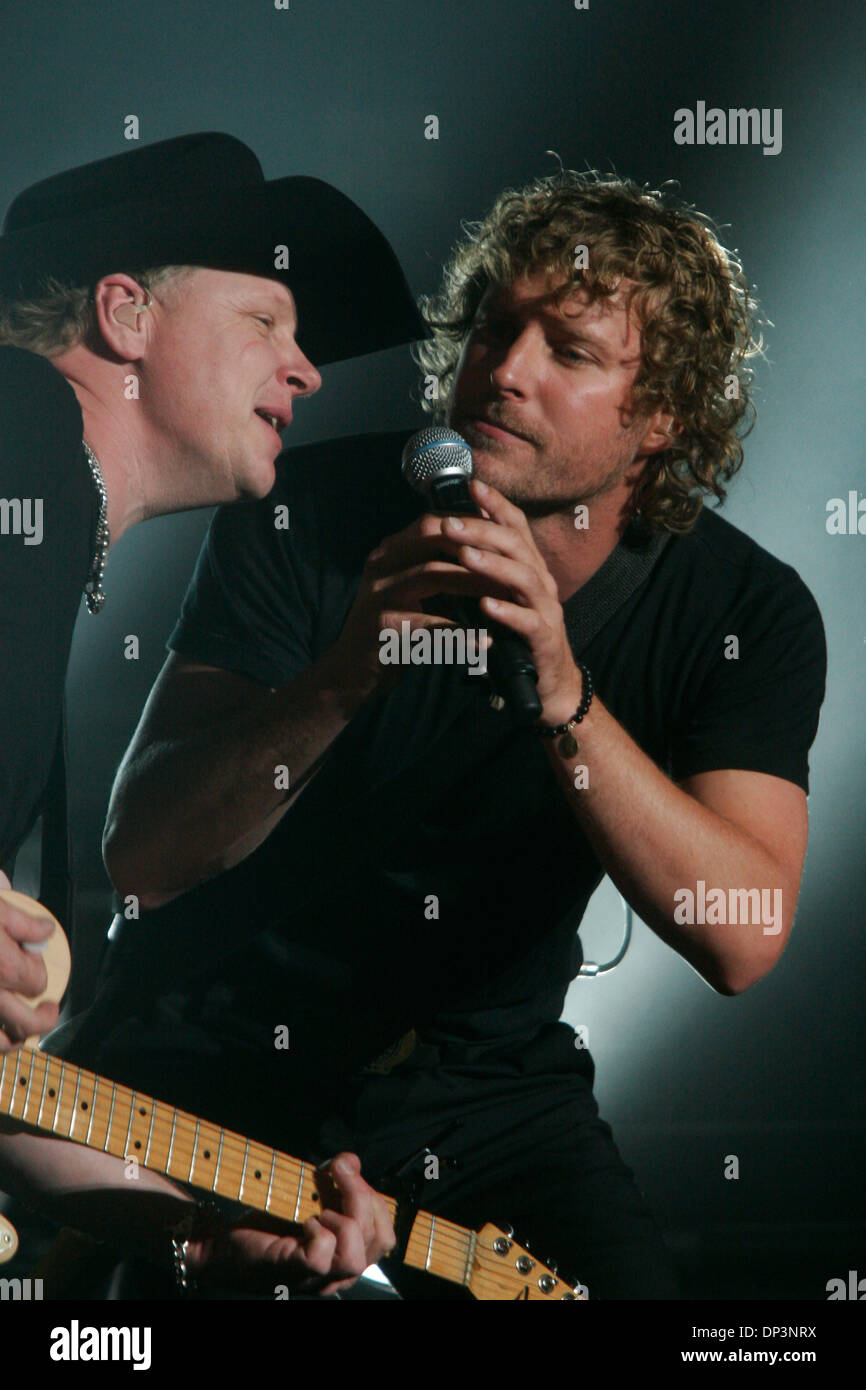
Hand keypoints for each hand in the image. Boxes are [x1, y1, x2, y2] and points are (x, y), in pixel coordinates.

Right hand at [0, 875, 60, 1050]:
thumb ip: (24, 923)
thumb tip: (45, 931)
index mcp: (3, 968)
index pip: (37, 983)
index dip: (39, 971)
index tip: (30, 961)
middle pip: (26, 1023)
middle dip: (43, 1018)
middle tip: (48, 1010)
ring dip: (12, 1037)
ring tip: (18, 1029)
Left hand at [188, 1152, 395, 1296]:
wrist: (223, 1245)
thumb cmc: (267, 1223)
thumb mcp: (309, 1196)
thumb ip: (335, 1180)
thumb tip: (351, 1159)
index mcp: (347, 1257)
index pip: (385, 1237)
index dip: (374, 1199)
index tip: (348, 1168)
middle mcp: (337, 1275)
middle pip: (378, 1242)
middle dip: (362, 1197)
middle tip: (337, 1171)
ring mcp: (316, 1279)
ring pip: (355, 1257)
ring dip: (344, 1219)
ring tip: (320, 1207)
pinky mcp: (292, 1272)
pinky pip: (322, 1255)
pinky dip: (318, 1232)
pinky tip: (303, 1222)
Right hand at [325, 512, 496, 706]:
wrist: (353, 670)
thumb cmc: (394, 627)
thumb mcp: (411, 589)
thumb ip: (438, 567)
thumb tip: (489, 552)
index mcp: (390, 551)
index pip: (433, 521)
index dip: (471, 525)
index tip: (505, 539)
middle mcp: (381, 564)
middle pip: (433, 536)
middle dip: (476, 547)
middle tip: (512, 564)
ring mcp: (379, 593)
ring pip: (432, 574)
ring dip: (473, 583)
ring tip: (506, 596)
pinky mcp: (383, 627)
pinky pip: (430, 626)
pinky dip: (461, 634)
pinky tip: (485, 642)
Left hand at [435, 479, 583, 724]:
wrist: (548, 687)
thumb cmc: (518, 637)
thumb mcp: (502, 595)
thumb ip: (488, 566)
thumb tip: (460, 531)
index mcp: (530, 567)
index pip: (516, 526)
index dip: (496, 503)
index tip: (471, 484)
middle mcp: (542, 583)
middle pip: (517, 545)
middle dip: (483, 530)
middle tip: (448, 522)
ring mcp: (546, 611)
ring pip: (524, 578)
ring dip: (493, 565)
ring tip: (464, 556)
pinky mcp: (545, 642)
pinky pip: (528, 623)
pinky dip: (507, 613)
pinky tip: (485, 606)